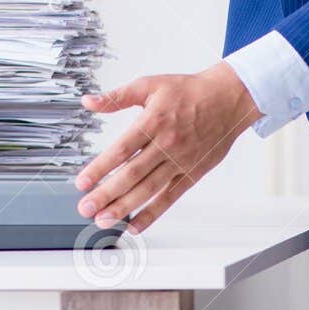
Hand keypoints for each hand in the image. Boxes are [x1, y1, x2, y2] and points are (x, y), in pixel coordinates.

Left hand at [74, 61, 262, 233]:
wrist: (227, 99)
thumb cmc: (189, 91)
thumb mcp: (149, 85)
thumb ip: (116, 97)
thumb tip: (88, 101)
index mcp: (152, 122)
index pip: (121, 150)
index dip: (99, 168)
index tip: (81, 182)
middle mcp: (166, 145)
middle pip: (131, 175)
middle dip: (106, 194)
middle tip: (86, 208)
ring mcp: (179, 162)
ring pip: (148, 190)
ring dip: (124, 208)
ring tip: (103, 220)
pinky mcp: (191, 174)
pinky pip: (170, 198)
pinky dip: (152, 214)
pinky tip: (135, 225)